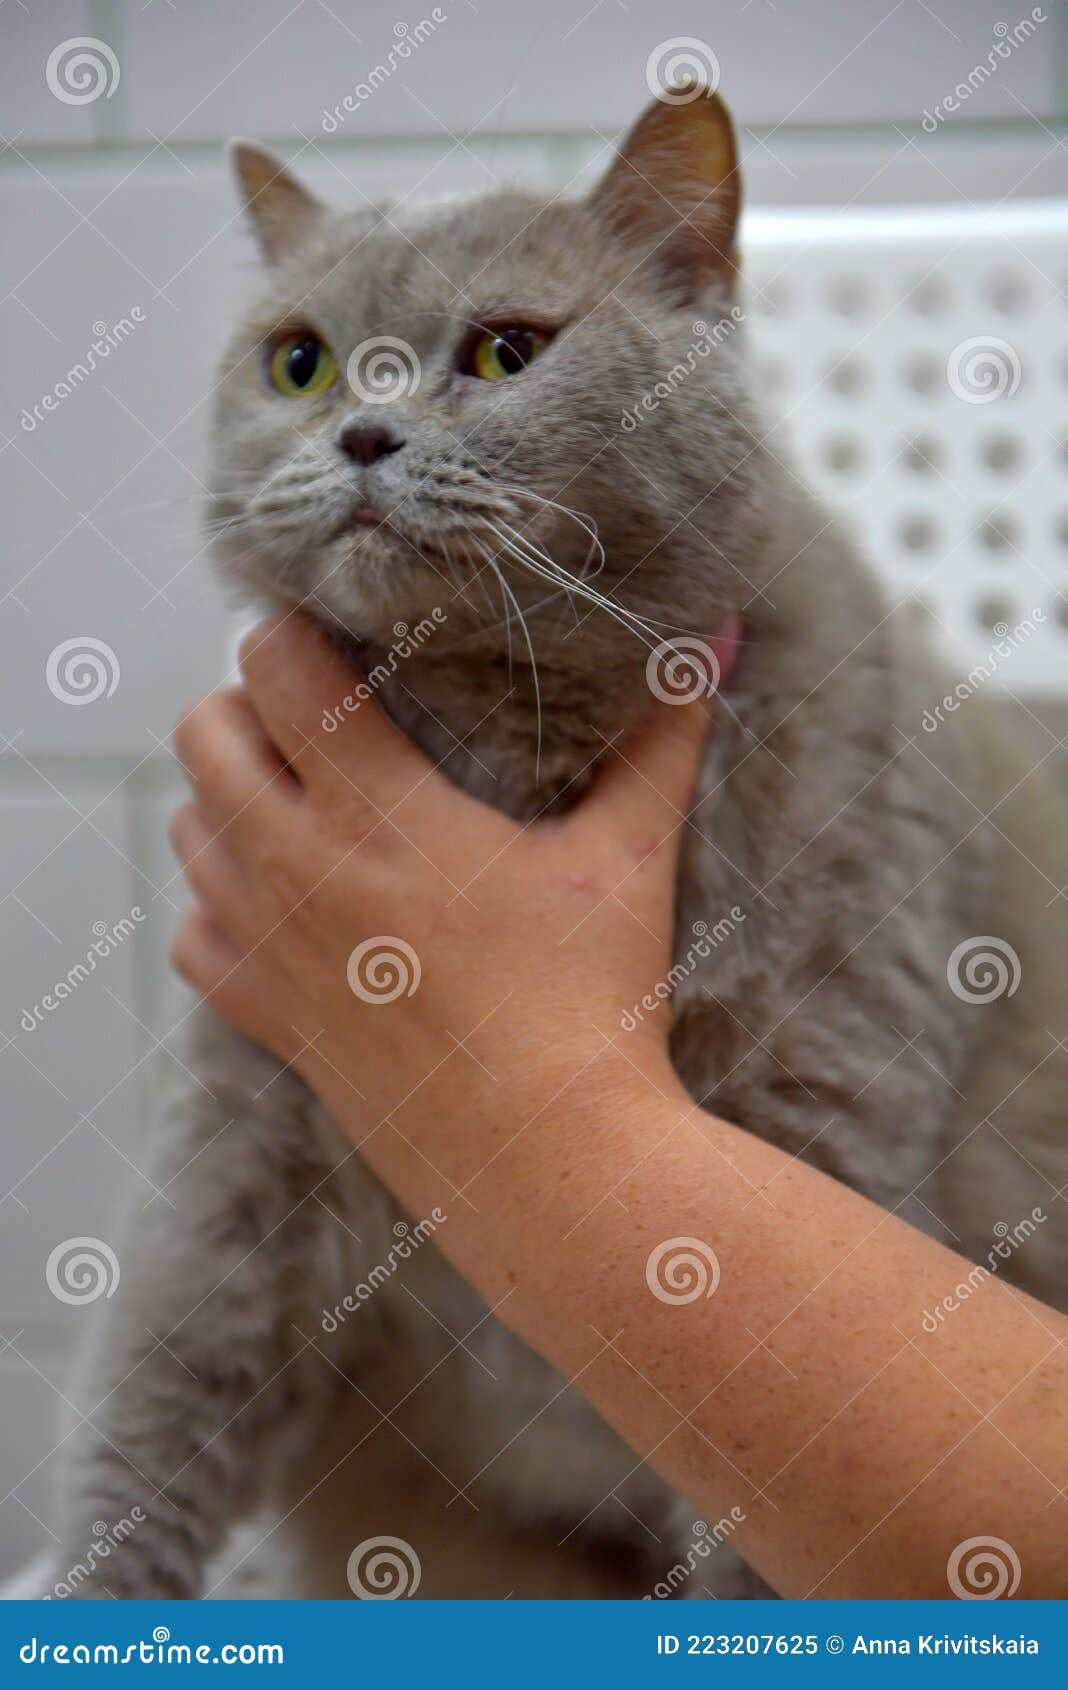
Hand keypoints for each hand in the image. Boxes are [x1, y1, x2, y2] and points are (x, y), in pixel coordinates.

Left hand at [170, 613, 708, 1203]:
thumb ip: (661, 738)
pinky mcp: (271, 1021)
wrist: (551, 1168)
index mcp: (378, 811)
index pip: (274, 667)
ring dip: (227, 795)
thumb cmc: (591, 1008)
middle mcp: (299, 869)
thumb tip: (714, 640)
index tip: (341, 640)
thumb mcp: (630, 858)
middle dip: (246, 702)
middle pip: (203, 734)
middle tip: (319, 716)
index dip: (294, 631)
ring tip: (299, 796)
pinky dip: (217, 902)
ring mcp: (273, 950)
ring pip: (187, 828)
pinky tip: (277, 900)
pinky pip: (192, 935)